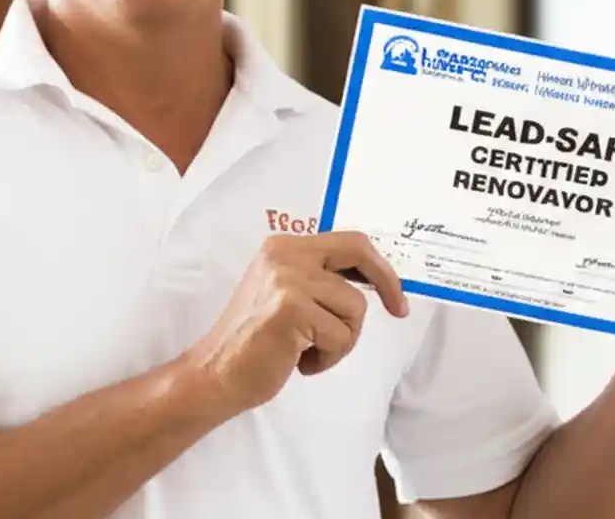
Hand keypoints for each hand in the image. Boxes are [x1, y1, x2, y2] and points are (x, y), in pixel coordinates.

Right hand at [185, 232, 409, 414]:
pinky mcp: (291, 309)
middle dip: (387, 283)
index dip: (378, 266)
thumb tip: (373, 279)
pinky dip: (328, 357)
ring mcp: (287, 279)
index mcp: (284, 246)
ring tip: (307, 351)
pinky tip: (299, 362)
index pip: (348, 241)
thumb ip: (319, 279)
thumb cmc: (255, 342)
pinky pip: (341, 336)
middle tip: (398, 310)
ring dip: (341, 340)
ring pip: (354, 308)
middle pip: (359, 254)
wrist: (215, 374)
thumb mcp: (285, 293)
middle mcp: (285, 254)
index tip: (393, 293)